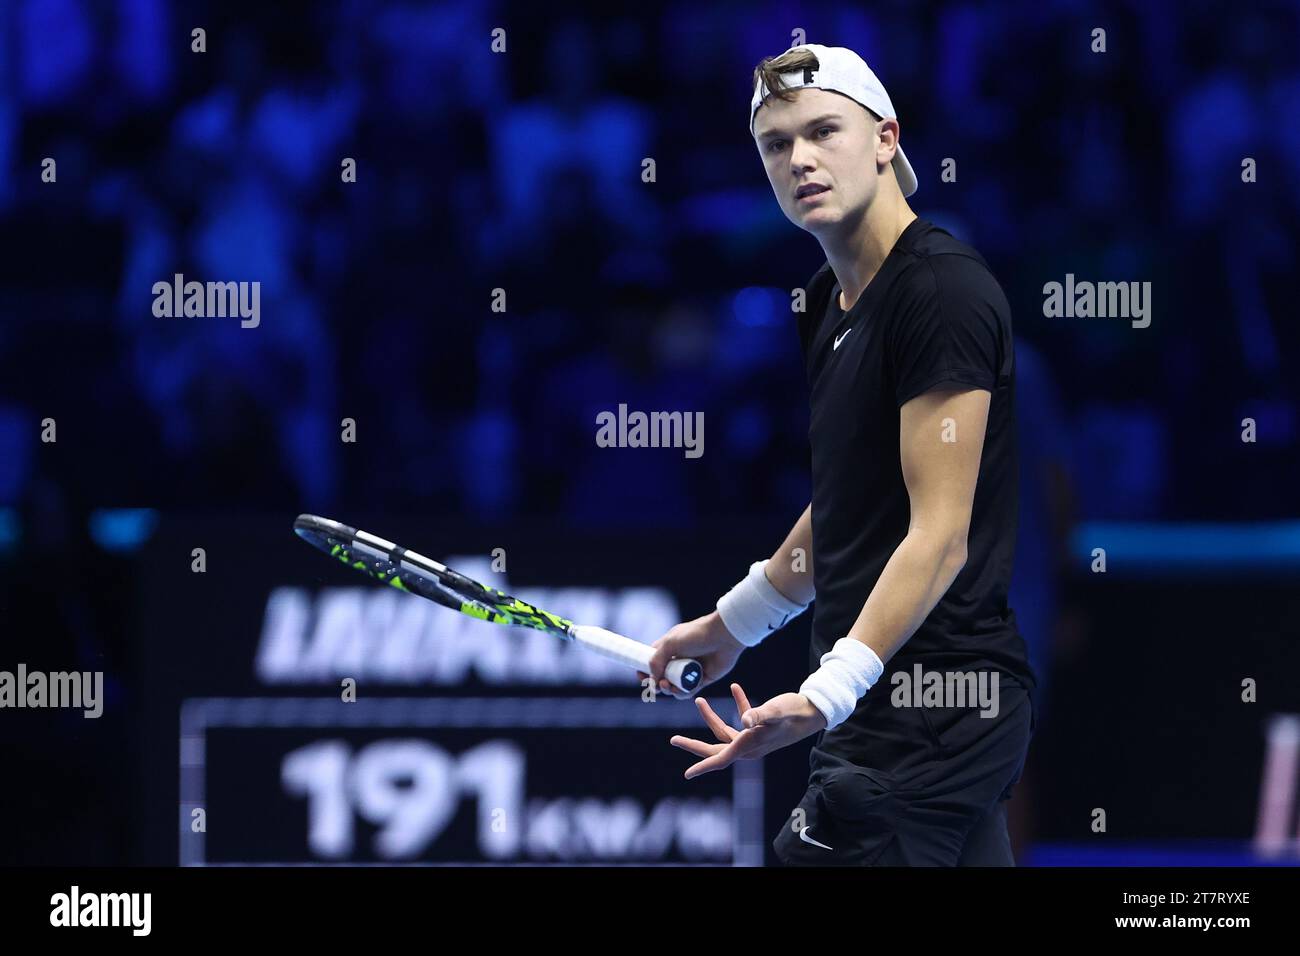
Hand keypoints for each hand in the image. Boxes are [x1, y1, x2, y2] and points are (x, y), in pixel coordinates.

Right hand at [637, 611, 744, 699]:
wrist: (724, 637)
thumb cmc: (696, 635)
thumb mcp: (670, 644)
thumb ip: (656, 661)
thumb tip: (652, 680)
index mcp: (669, 647)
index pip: (652, 660)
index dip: (645, 669)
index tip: (641, 676)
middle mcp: (679, 659)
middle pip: (662, 676)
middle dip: (657, 683)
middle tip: (657, 684)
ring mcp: (690, 670)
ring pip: (674, 686)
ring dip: (668, 689)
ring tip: (668, 686)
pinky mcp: (702, 679)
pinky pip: (688, 690)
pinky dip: (682, 692)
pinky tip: (679, 690)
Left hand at [670, 683, 827, 779]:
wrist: (813, 711)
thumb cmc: (794, 711)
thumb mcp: (775, 710)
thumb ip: (759, 714)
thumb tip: (745, 719)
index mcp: (749, 745)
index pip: (721, 759)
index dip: (702, 766)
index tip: (687, 774)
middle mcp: (749, 746)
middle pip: (716, 749)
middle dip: (694, 744)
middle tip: (674, 740)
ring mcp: (754, 738)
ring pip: (725, 732)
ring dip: (710, 718)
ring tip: (698, 701)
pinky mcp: (759, 729)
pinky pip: (741, 721)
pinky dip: (737, 706)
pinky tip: (736, 688)